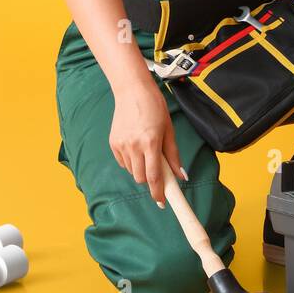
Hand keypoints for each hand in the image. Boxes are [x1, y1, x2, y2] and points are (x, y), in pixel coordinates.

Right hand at [109, 79, 184, 205]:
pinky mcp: (113, 143)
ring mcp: (121, 145)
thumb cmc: (155, 107)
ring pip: (132, 171)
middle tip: (157, 169)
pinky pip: (123, 162)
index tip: (162, 202)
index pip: (154, 176)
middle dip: (150, 180)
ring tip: (147, 153)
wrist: (132, 90)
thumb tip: (180, 176)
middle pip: (141, 178)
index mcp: (150, 142)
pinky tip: (136, 148)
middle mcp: (134, 146)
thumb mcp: (169, 130)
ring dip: (141, 170)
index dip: (158, 192)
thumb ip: (173, 155)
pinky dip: (131, 162)